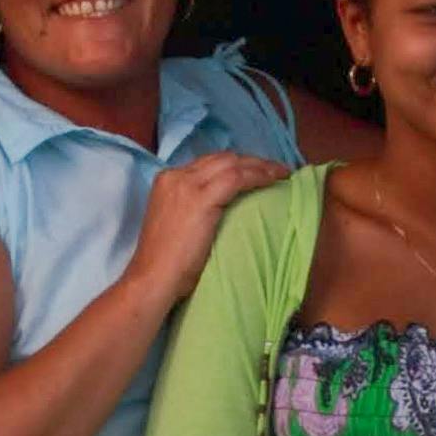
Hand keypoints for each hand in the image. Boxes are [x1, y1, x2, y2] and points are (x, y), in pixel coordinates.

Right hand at [124, 150, 295, 308]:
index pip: (208, 163)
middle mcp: (176, 176)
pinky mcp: (201, 199)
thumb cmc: (168, 263)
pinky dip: (259, 176)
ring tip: (282, 173)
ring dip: (261, 166)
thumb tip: (223, 207)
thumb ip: (194, 207)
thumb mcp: (180, 222)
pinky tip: (275, 180)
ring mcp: (187, 185)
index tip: (256, 171)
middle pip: (222, 158)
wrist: (153, 277)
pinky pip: (238, 178)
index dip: (235, 165)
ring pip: (232, 164)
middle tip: (275, 170)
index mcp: (168, 180)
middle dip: (251, 161)